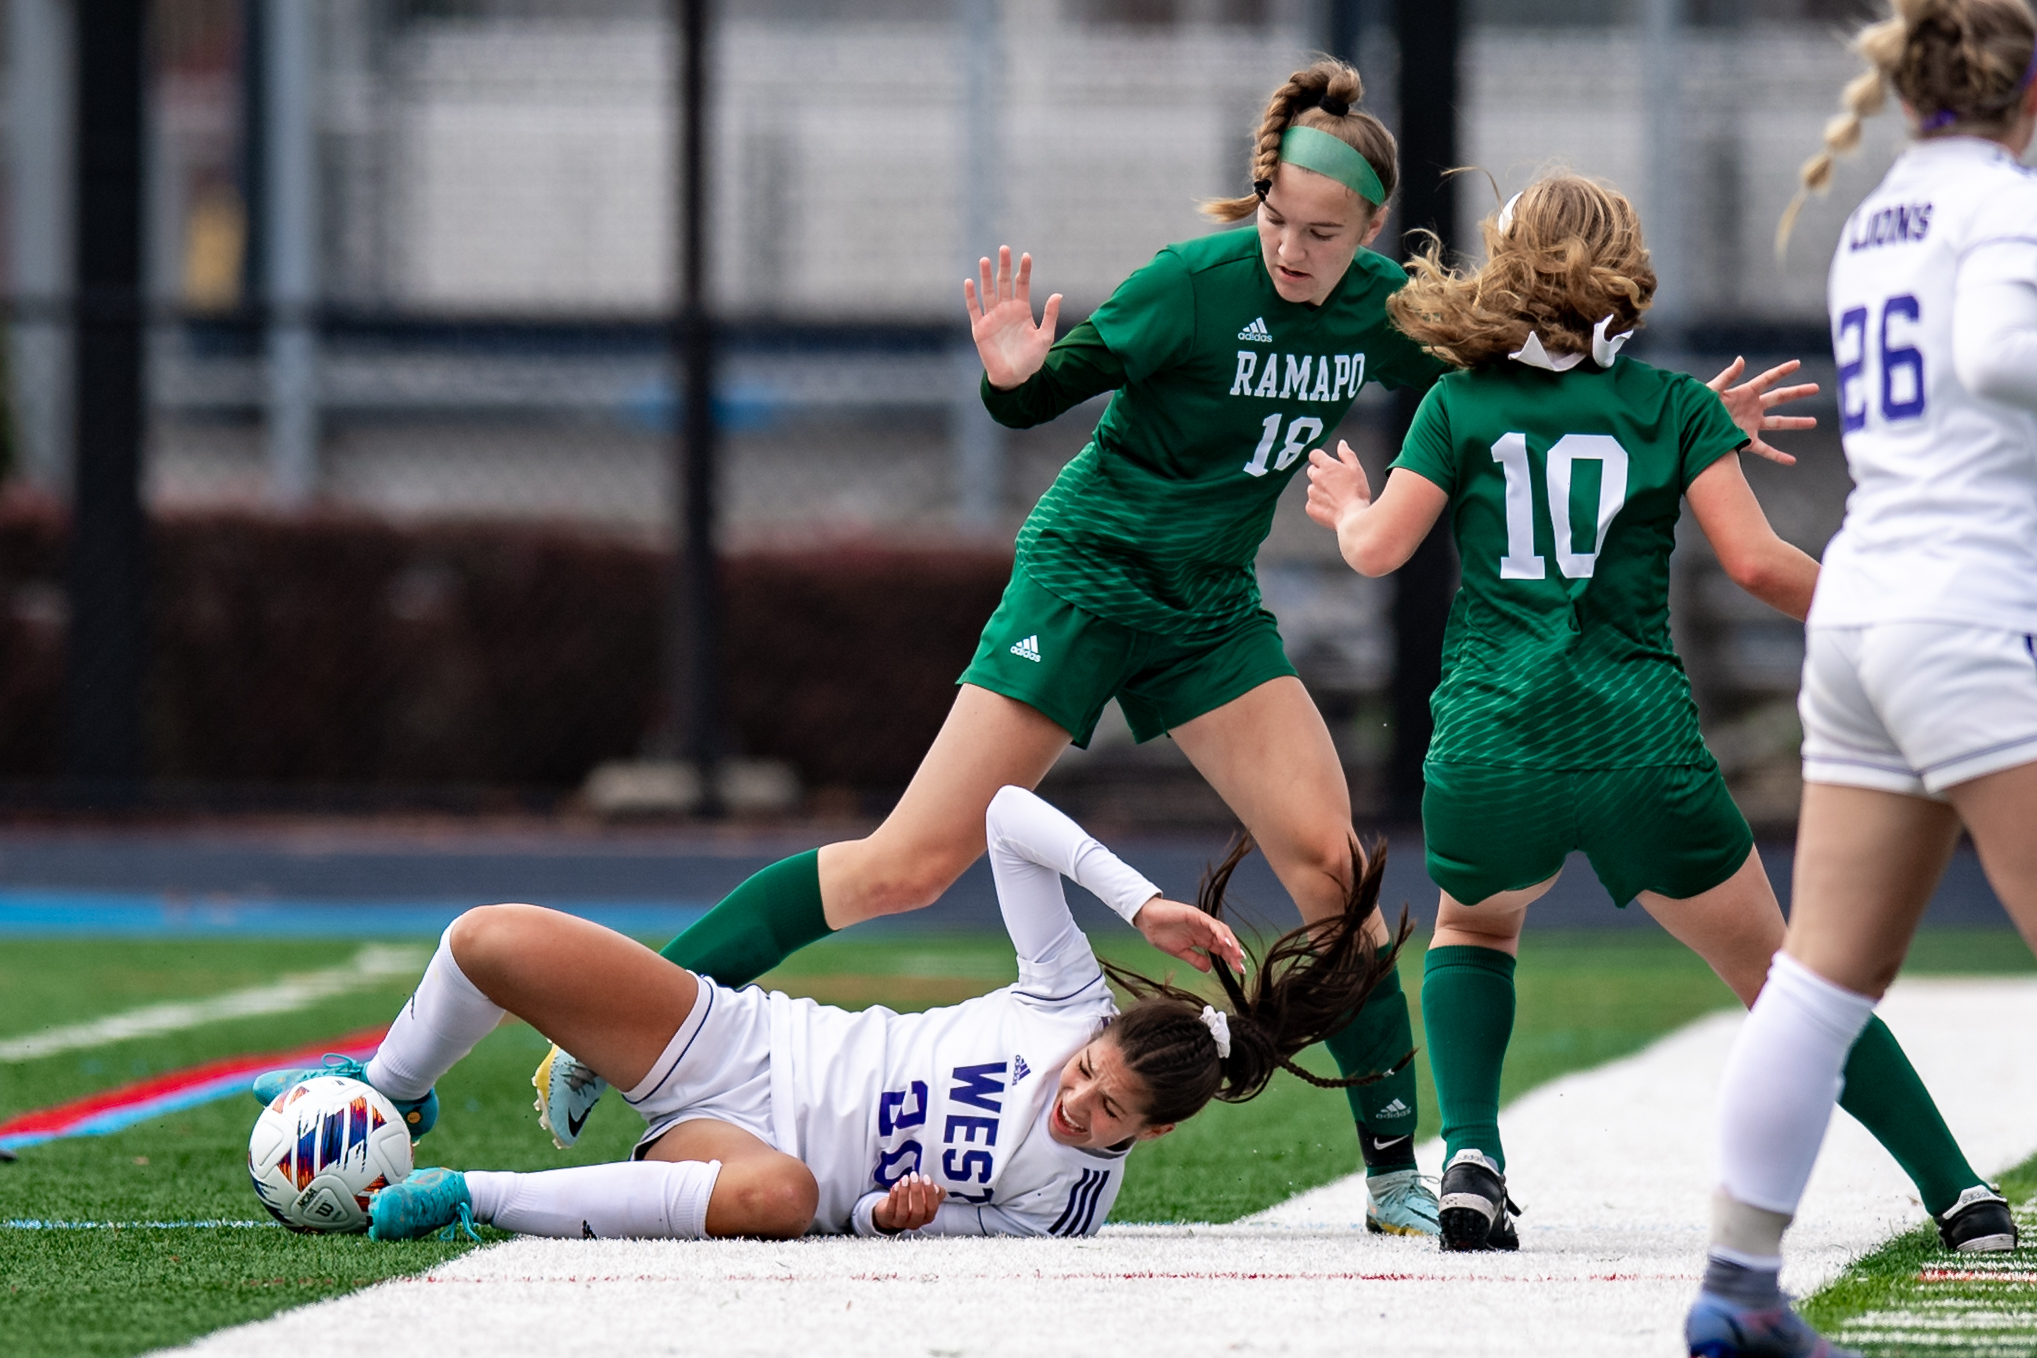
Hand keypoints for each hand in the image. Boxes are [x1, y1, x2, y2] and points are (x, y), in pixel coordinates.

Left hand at [872, 1173, 946, 1233]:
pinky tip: (896, 1185)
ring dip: (904, 1193)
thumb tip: (936, 1188)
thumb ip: (936, 1192)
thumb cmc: (913, 1200)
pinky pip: (890, 1209)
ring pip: (903, 1211)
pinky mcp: (888, 1218)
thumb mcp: (927, 1195)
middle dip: (917, 1192)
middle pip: (918, 1211)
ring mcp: (901, 1222)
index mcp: (928, 1217)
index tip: (926, 1178)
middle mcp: (916, 1222)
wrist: (892, 1210)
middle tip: (914, 1176)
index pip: (932, 1207)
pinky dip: (893, 1196)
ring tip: (905, 1179)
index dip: (930, 1193)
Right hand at [964, 246, 1061, 389]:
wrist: (1014, 378)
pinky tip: (970, 282)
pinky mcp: (980, 328)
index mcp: (1021, 310)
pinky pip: (974, 309)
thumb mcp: (1045, 336)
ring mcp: (992, 318)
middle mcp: (1005, 310)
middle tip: (1004, 249)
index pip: (1022, 285)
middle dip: (1004, 266)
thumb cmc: (1031, 359)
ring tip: (985, 260)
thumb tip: (1058, 294)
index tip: (1026, 256)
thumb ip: (1050, 315)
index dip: (1024, 270)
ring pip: (988, 292)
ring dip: (986, 277)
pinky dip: (971, 296)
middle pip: (1004, 283)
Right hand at [1132, 897, 1246, 973]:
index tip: (1238, 970)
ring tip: (1236, 955)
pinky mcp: (1196, 915)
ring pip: (1222, 931)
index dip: (1230, 959)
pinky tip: (1224, 942)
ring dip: (1231, 943)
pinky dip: (1219, 932)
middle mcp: (1204, 930)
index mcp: (1201, 939)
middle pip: (1225, 941)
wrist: (1146, 920)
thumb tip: (1209, 969)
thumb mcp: (1180, 952)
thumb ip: (1195, 959)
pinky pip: (1211, 923)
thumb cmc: (1160, 934)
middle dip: (1233, 954)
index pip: (1220, 949)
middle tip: (1240, 967)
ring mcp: (1201, 922)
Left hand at [1305, 441, 1372, 528]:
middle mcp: (1316, 478)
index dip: (1320, 458)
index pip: (1314, 454)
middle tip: (1335, 483)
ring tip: (1335, 497)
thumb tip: (1341, 444)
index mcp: (1327, 466)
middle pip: (1312, 471)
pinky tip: (1332, 507)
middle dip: (1321, 474)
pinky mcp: (1310, 508)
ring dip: (1320, 490)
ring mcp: (1312, 493)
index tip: (1325, 463)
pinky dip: (1319, 505)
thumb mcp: (1356, 469)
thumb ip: (1346, 454)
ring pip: (1312, 488)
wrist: (1353, 518)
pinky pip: (1311, 503)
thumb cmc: (1357, 494)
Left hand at [1707, 357, 1818, 466]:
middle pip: (1780, 397)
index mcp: (1745, 393)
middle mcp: (1752, 407)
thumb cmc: (1697, 409)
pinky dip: (1779, 456)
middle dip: (1798, 392)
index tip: (1797, 363)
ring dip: (1796, 422)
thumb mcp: (1712, 391)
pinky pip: (1766, 450)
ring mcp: (1752, 424)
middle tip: (1816, 388)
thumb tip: (1741, 359)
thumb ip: (1727, 376)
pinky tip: (1792, 461)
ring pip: (1779, 422)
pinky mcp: (1747, 441)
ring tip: (1814, 422)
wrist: (1690, 431)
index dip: (1782, 371)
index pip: (1768, 379)